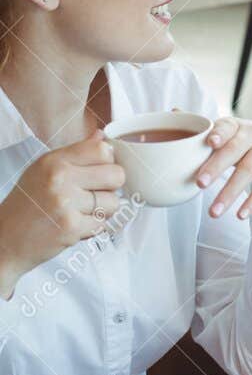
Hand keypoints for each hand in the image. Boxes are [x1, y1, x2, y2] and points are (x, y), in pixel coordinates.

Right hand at [0, 130, 125, 293]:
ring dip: (102, 210)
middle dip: (111, 187)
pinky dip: (92, 227)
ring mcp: (67, 203)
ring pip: (113, 202)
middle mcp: (61, 178)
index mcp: (55, 161)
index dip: (107, 162)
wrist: (6, 238)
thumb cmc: (27, 203)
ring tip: (81, 211)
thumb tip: (101, 136)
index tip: (99, 170)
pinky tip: (75, 225)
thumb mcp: (44, 170)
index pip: (102, 150)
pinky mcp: (72, 227)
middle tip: (94, 193)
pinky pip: (102, 223)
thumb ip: (76, 153)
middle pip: (116, 175)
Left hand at [195, 117, 251, 219]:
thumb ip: (207, 129)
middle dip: (216, 167)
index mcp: (238, 126)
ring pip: (249, 170)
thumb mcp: (234, 134)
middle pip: (235, 149)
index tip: (209, 142)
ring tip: (214, 212)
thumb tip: (174, 111)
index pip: (228, 126)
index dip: (219, 133)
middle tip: (199, 183)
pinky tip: (241, 214)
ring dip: (230, 192)